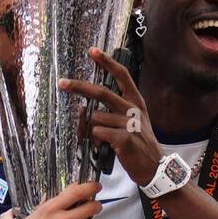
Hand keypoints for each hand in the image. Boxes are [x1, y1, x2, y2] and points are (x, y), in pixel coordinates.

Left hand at [59, 46, 163, 185]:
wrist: (154, 167)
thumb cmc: (139, 145)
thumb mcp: (133, 122)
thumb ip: (114, 112)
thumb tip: (86, 110)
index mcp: (136, 101)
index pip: (122, 75)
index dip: (107, 62)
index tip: (93, 51)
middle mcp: (133, 109)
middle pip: (101, 92)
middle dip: (79, 86)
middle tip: (62, 83)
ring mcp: (129, 122)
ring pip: (95, 118)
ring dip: (91, 131)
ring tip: (100, 142)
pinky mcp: (124, 137)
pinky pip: (97, 133)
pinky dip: (94, 141)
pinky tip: (103, 147)